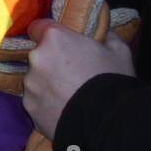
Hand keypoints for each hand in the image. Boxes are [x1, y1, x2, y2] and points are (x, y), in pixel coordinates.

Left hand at [23, 19, 134, 139]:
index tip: (60, 45)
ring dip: (48, 85)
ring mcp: (30, 84)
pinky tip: (65, 111)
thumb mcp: (120, 52)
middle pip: (39, 56)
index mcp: (54, 39)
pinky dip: (46, 105)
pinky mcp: (30, 107)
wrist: (107, 122)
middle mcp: (36, 58)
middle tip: (73, 75)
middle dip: (52, 63)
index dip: (47, 35)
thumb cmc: (113, 80)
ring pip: (36, 80)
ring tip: (70, 97)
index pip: (38, 28)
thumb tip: (107, 35)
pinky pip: (37, 101)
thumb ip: (109, 38)